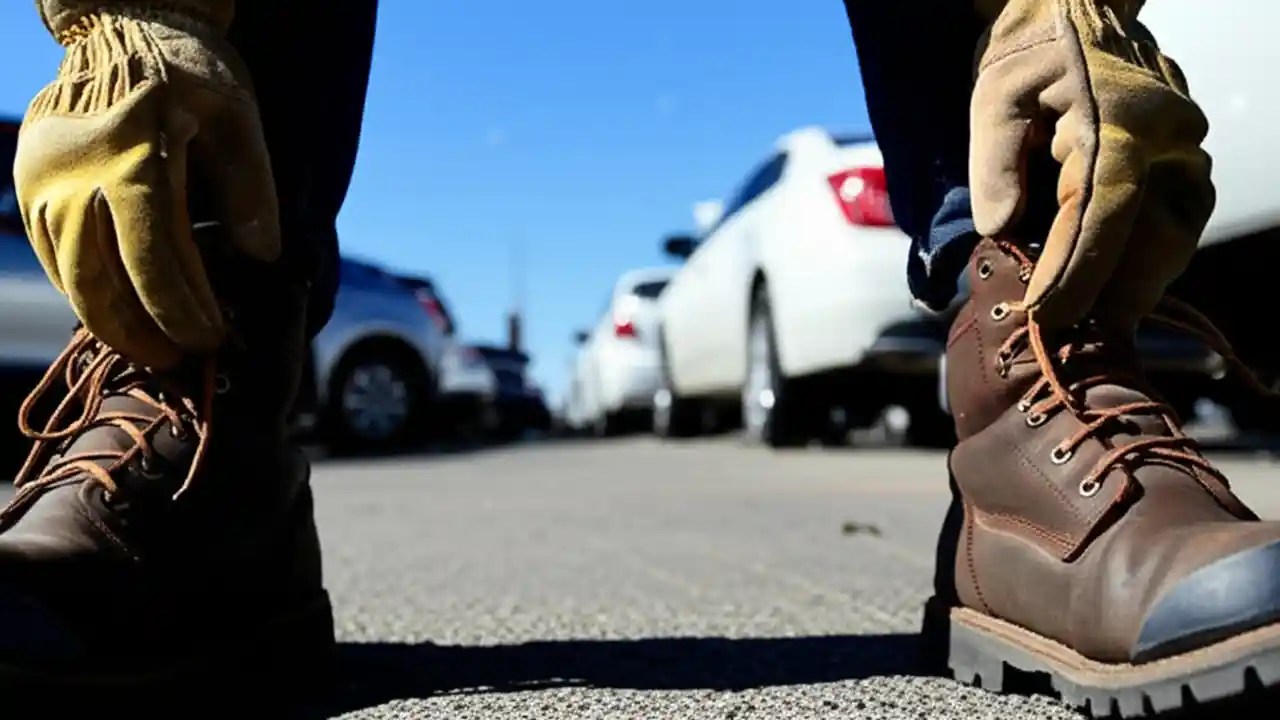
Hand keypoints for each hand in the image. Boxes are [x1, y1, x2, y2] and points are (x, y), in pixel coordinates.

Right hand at [14, 6, 277, 367]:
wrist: (122, 23)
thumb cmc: (190, 69)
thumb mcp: (237, 115)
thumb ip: (252, 188)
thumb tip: (261, 257)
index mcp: (133, 155)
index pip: (156, 258)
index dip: (185, 309)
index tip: (215, 339)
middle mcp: (76, 172)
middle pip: (103, 280)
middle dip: (145, 331)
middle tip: (184, 358)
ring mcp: (43, 179)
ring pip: (71, 275)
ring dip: (112, 322)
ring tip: (155, 348)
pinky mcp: (28, 183)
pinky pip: (54, 254)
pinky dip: (87, 290)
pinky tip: (123, 312)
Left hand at [970, 0, 1214, 328]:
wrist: (1078, 8)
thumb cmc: (1030, 53)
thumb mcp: (994, 98)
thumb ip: (995, 163)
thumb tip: (1001, 229)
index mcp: (1119, 123)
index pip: (1101, 213)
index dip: (1075, 272)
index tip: (1043, 314)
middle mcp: (1167, 137)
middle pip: (1156, 234)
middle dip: (1118, 292)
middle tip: (1078, 336)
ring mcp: (1184, 145)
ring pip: (1175, 232)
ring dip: (1138, 281)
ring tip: (1096, 321)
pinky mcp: (1183, 156)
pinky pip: (1175, 218)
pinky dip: (1146, 255)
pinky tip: (1112, 285)